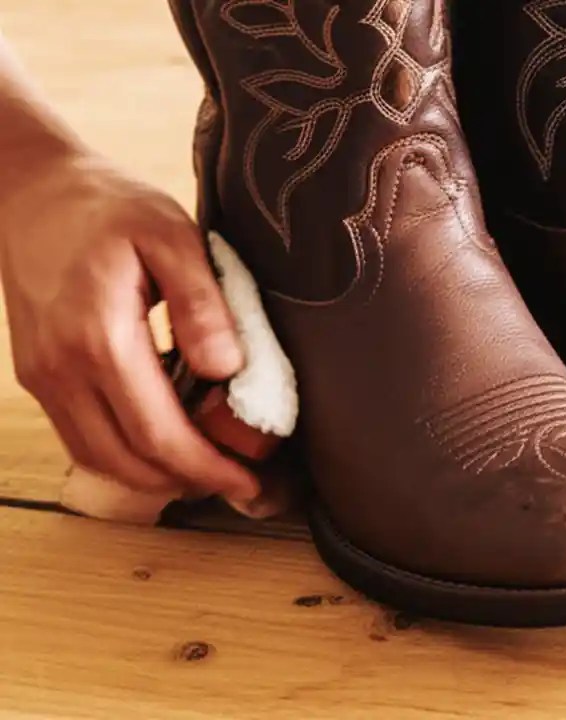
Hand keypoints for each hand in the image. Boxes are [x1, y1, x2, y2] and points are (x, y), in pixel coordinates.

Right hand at [0, 152, 258, 501]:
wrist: (29, 190)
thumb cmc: (107, 206)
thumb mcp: (171, 236)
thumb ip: (203, 304)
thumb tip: (227, 370)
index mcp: (99, 339)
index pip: (158, 435)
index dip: (209, 469)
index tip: (252, 482)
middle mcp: (61, 370)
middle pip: (129, 462)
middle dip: (190, 482)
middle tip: (243, 483)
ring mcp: (42, 377)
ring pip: (100, 459)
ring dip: (157, 476)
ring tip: (211, 468)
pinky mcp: (38, 376)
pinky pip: (82, 438)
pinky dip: (126, 454)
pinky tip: (168, 441)